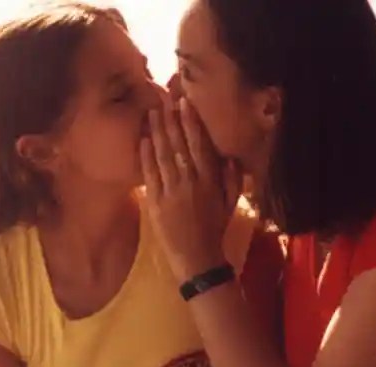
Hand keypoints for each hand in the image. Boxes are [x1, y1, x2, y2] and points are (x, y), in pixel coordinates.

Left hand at [140, 96, 241, 279]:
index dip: (191, 122)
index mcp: (210, 181)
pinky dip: (146, 156)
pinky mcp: (156, 202)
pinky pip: (150, 174)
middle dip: (171, 120)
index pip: (199, 145)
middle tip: (164, 98)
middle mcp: (190, 182)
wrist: (197, 259)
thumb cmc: (214, 230)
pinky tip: (143, 139)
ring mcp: (171, 192)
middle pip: (178, 145)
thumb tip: (230, 156)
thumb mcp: (230, 204)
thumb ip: (232, 179)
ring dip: (157, 132)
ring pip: (163, 156)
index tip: (185, 103)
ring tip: (152, 112)